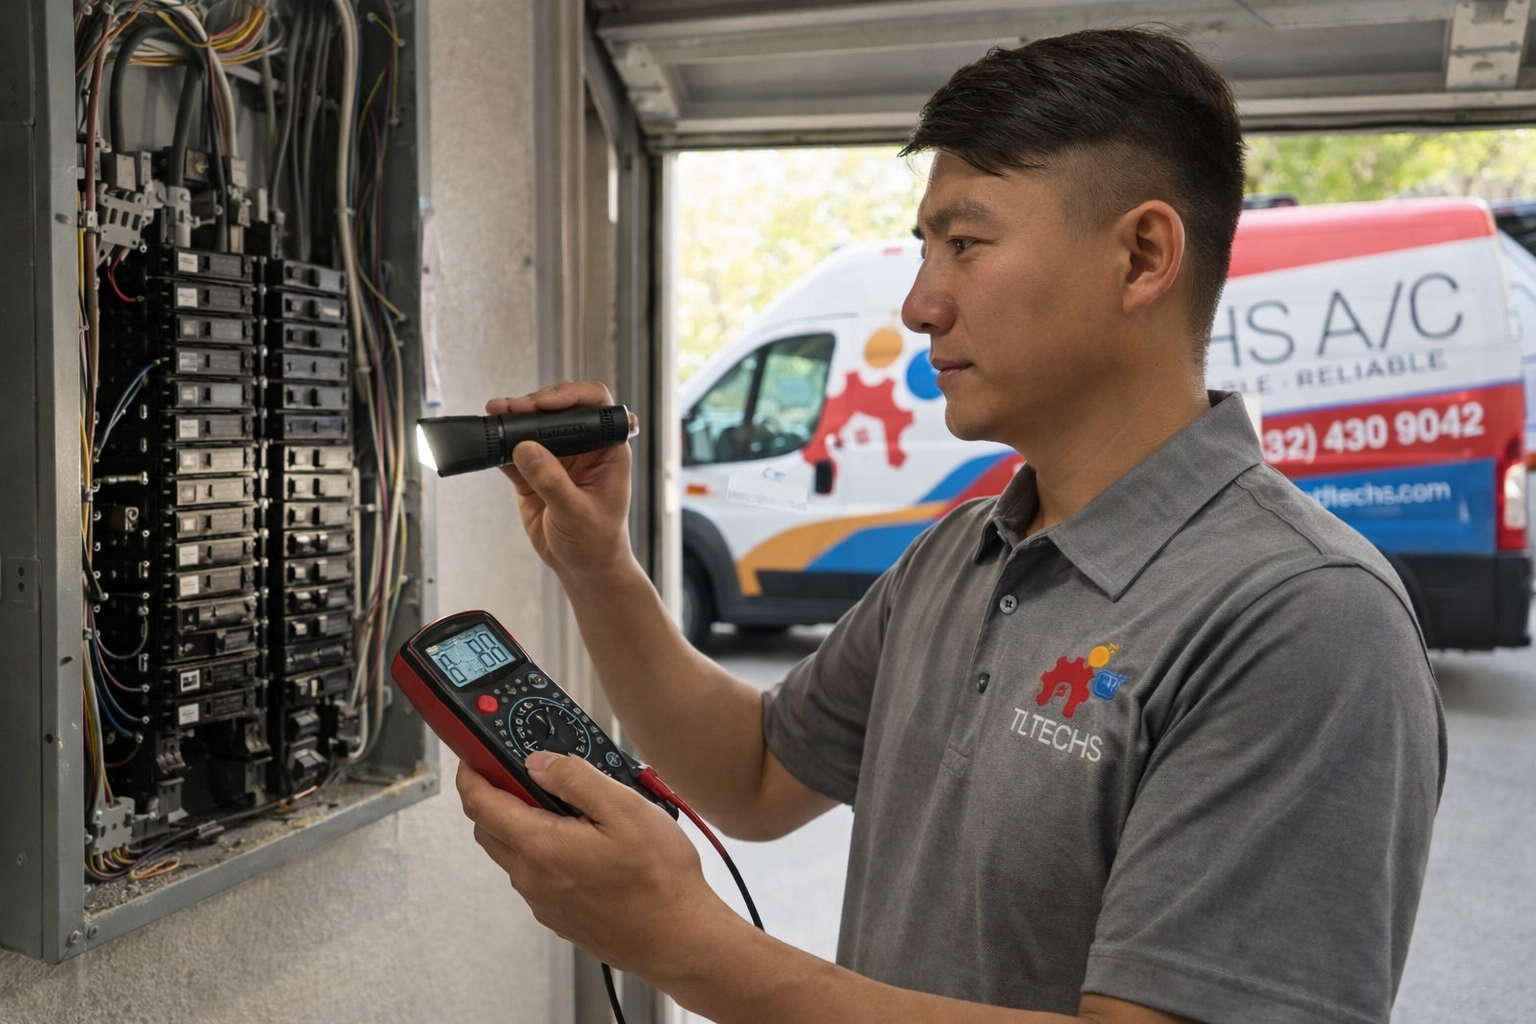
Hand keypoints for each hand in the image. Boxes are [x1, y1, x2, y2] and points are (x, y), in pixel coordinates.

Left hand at [456, 753, 740, 977]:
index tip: (475, 757)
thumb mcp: (625, 809)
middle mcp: (533, 878)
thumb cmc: (659, 880)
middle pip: (488, 828)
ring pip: (511, 853)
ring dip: (520, 824)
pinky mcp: (558, 915)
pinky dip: (540, 851)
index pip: (480, 803)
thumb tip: (540, 763)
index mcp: (541, 847)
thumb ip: (576, 779)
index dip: (472, 773)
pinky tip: (581, 843)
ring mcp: (544, 901)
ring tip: (566, 808)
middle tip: (524, 775)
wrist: (678, 938)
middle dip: (495, 796)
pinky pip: (534, 876)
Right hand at [486, 381, 635, 579]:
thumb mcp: (578, 514)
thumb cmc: (597, 542)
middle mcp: (583, 447)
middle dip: (536, 404)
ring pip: (534, 426)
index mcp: (607, 449)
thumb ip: (552, 482)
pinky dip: (500, 444)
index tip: (547, 404)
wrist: (583, 568)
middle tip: (515, 409)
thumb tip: (527, 449)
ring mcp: (557, 458)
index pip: (596, 406)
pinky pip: (514, 451)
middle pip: (560, 409)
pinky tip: (488, 439)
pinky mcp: (533, 473)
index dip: (572, 396)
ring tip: (496, 413)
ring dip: (514, 419)